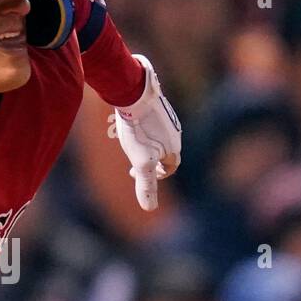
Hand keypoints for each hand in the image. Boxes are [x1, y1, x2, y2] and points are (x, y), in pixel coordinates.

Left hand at [114, 54, 181, 210]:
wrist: (134, 91)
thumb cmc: (137, 129)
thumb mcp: (141, 162)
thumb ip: (146, 185)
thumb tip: (150, 209)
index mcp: (174, 147)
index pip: (171, 166)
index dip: (157, 174)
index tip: (136, 173)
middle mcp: (174, 131)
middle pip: (164, 151)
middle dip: (149, 159)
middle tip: (132, 159)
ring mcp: (166, 115)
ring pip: (157, 135)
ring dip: (145, 143)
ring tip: (128, 141)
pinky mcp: (156, 102)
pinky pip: (151, 120)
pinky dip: (141, 127)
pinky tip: (126, 123)